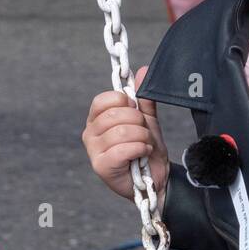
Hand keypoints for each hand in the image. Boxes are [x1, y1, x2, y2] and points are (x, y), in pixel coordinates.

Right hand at [82, 65, 169, 205]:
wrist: (158, 178)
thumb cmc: (147, 149)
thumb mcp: (148, 120)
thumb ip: (144, 98)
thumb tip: (143, 71)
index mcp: (97, 119)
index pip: (105, 99)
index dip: (126, 103)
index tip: (137, 113)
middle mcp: (90, 133)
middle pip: (116, 114)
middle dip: (139, 123)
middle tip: (144, 134)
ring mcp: (93, 151)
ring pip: (122, 131)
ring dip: (142, 137)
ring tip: (144, 145)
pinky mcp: (101, 167)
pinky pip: (123, 149)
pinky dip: (139, 149)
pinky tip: (142, 154)